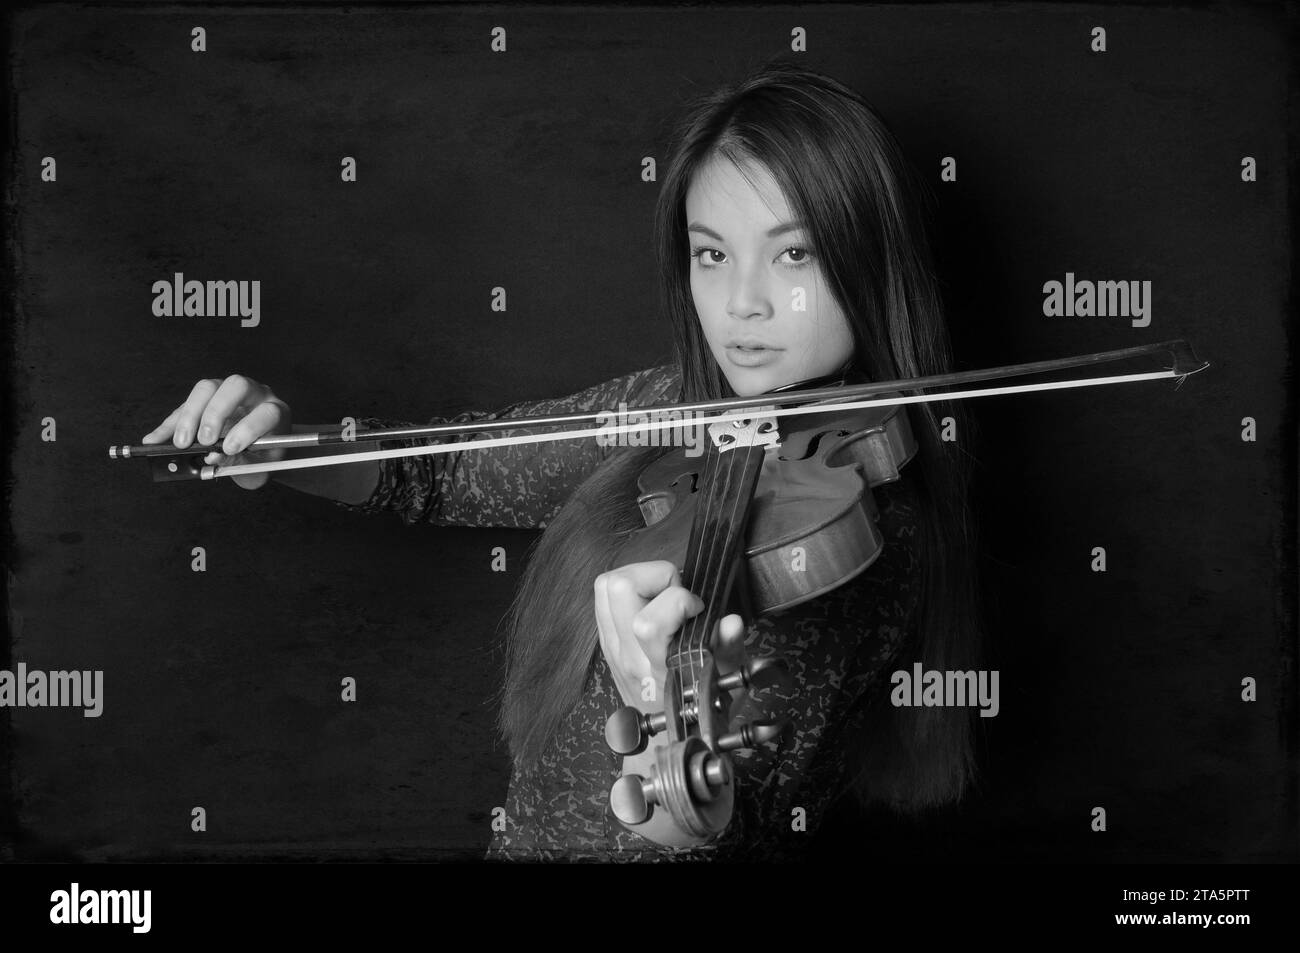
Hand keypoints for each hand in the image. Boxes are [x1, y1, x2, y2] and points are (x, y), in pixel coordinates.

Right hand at [141, 375, 292, 489]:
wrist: (260, 453)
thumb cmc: (262, 460)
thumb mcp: (257, 469)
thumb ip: (239, 464)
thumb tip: (212, 457)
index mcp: (276, 413)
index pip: (266, 412)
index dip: (248, 429)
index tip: (229, 448)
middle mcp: (255, 395)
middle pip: (236, 386)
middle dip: (216, 413)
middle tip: (203, 440)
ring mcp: (230, 391)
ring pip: (208, 387)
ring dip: (190, 414)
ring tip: (181, 442)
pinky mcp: (208, 397)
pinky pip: (185, 404)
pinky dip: (170, 423)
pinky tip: (156, 439)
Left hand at [594, 560, 746, 710]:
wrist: (666, 734)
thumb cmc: (695, 706)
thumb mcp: (725, 679)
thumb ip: (729, 648)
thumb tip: (731, 622)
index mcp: (659, 666)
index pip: (651, 622)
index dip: (681, 600)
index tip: (698, 608)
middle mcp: (629, 654)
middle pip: (620, 589)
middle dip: (654, 575)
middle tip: (675, 593)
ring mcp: (613, 645)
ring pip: (606, 587)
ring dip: (637, 577)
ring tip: (662, 594)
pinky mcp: (607, 640)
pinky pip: (603, 598)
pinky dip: (628, 589)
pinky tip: (650, 603)